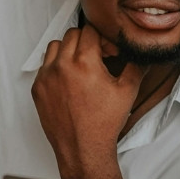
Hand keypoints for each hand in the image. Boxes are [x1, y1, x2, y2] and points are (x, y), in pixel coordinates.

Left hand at [31, 24, 143, 178]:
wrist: (82, 148)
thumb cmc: (104, 123)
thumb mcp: (127, 91)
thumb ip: (136, 66)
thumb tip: (141, 54)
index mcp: (84, 62)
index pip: (90, 30)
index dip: (103, 38)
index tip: (109, 50)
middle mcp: (62, 65)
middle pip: (72, 34)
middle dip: (86, 41)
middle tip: (97, 57)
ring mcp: (46, 77)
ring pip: (54, 47)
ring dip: (68, 50)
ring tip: (81, 66)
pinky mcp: (38, 89)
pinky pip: (44, 66)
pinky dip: (56, 67)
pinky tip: (69, 81)